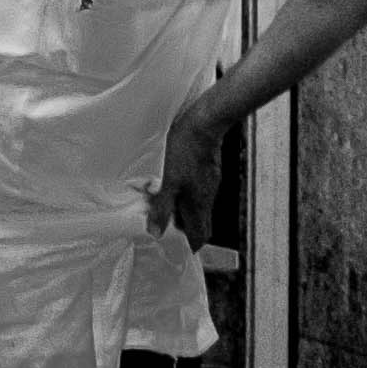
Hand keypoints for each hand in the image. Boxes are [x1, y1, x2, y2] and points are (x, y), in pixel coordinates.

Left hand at [153, 90, 237, 251]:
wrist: (204, 122)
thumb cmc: (185, 150)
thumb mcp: (168, 181)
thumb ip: (162, 208)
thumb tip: (156, 233)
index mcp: (198, 205)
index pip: (201, 236)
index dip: (189, 245)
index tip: (174, 245)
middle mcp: (207, 197)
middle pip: (199, 223)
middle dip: (184, 228)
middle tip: (163, 223)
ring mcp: (210, 184)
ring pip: (197, 206)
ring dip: (182, 208)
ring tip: (161, 202)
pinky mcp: (209, 171)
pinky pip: (198, 190)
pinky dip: (185, 193)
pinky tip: (172, 182)